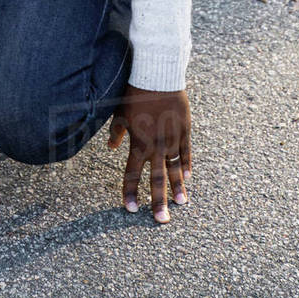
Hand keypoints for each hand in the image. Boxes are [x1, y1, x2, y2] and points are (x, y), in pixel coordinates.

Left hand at [107, 85, 191, 222]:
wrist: (157, 76)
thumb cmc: (134, 93)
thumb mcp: (119, 113)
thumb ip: (117, 132)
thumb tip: (110, 146)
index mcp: (138, 143)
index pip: (132, 174)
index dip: (130, 192)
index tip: (130, 209)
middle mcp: (155, 145)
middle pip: (157, 180)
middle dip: (158, 202)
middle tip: (161, 221)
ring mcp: (172, 139)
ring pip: (175, 169)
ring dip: (178, 188)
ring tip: (180, 204)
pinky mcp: (184, 130)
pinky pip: (186, 152)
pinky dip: (187, 165)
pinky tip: (188, 178)